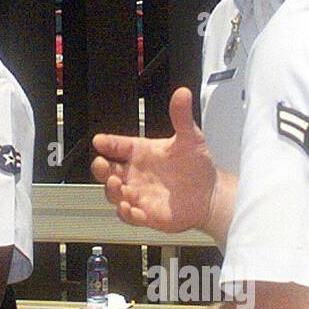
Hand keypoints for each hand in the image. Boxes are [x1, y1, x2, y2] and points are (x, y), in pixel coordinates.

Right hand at [91, 87, 217, 233]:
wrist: (209, 194)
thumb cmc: (196, 165)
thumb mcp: (190, 137)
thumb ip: (181, 116)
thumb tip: (182, 93)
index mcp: (140, 153)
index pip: (116, 146)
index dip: (106, 143)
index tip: (99, 141)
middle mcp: (134, 173)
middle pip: (106, 170)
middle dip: (99, 167)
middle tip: (100, 163)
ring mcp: (137, 194)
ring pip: (113, 193)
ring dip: (111, 189)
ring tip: (117, 184)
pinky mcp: (145, 214)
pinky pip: (129, 215)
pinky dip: (125, 212)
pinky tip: (128, 207)